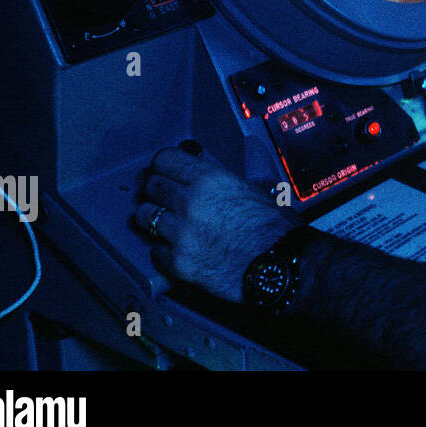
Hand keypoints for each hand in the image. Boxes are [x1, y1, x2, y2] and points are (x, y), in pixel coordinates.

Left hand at [136, 147, 297, 302]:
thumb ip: (225, 181)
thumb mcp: (254, 190)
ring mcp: (181, 234)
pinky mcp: (178, 262)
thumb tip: (213, 177)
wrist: (279, 266)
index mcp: (210, 180)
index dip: (164, 165)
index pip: (165, 160)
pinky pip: (155, 251)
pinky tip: (178, 249)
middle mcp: (190, 203)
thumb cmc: (275, 230)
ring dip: (155, 219)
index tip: (165, 170)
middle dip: (157, 191)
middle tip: (166, 197)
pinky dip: (164, 251)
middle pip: (151, 187)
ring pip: (145, 217)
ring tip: (169, 223)